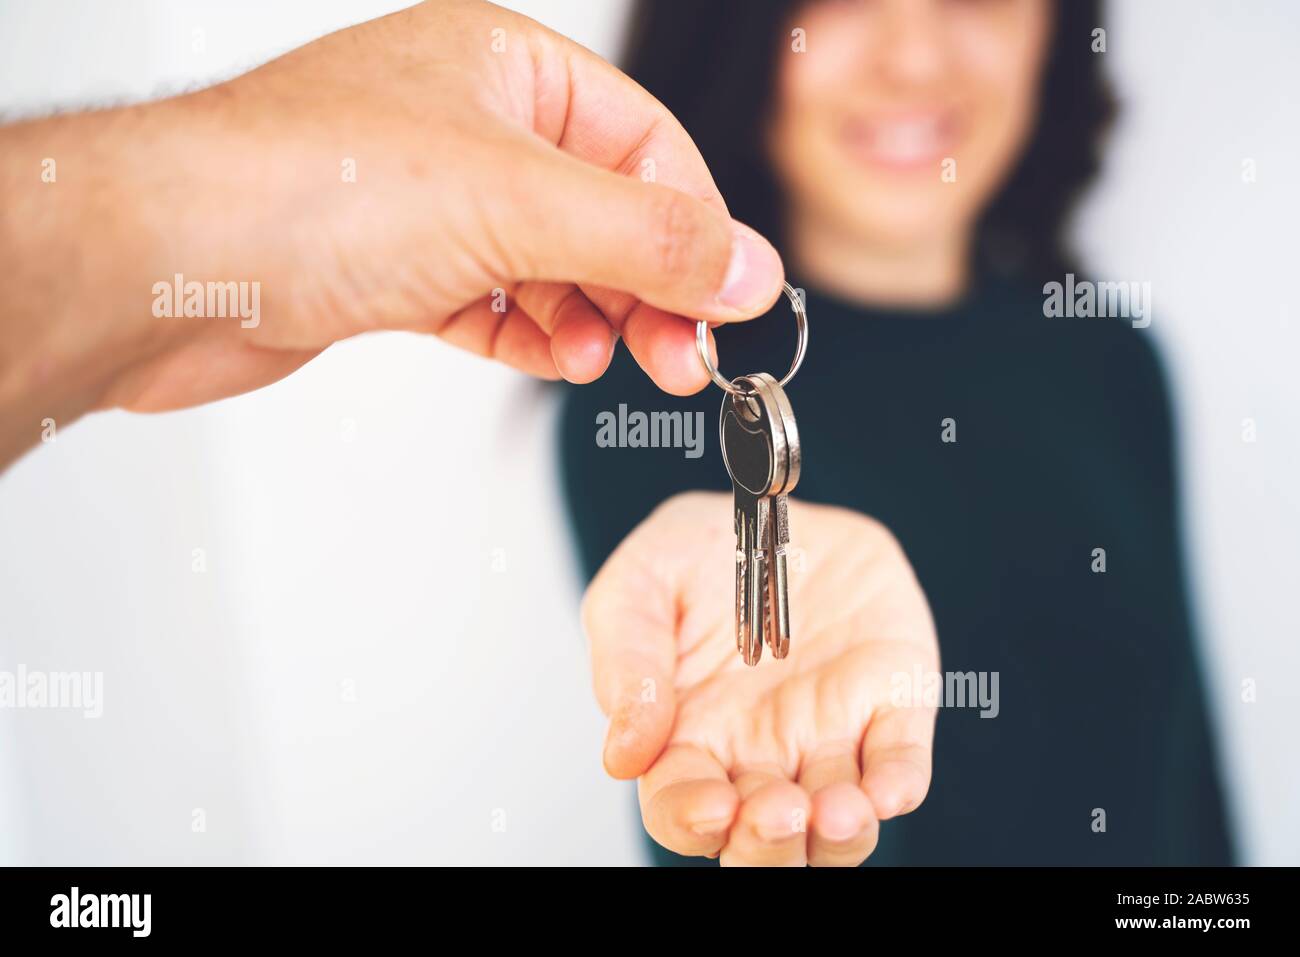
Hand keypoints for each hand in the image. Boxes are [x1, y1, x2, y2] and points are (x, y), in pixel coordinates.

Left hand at [0, 0, 782, 463]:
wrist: (164, 263)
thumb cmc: (302, 188)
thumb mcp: (516, 204)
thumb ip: (647, 239)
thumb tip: (748, 267)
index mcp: (506, 68)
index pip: (646, 146)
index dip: (694, 227)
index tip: (728, 302)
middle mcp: (472, 126)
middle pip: (604, 211)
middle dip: (648, 288)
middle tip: (683, 355)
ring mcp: (432, 199)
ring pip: (553, 265)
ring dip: (589, 319)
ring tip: (601, 359)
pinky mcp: (396, 268)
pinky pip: (495, 304)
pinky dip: (530, 336)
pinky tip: (549, 359)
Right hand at [583, 492, 938, 866]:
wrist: (778, 497)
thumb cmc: (701, 551)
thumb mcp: (640, 582)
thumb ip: (625, 662)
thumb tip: (621, 754)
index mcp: (688, 736)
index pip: (681, 809)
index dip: (691, 820)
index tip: (710, 804)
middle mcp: (759, 754)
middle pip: (762, 840)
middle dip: (769, 846)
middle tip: (776, 812)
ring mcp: (828, 737)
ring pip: (838, 825)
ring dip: (840, 836)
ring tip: (838, 810)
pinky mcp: (890, 705)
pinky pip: (900, 763)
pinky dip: (896, 786)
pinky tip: (886, 790)